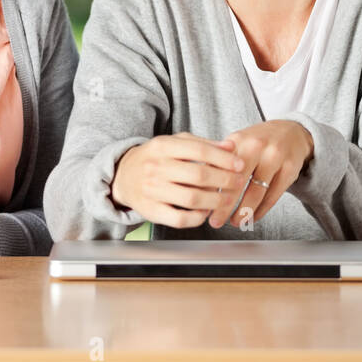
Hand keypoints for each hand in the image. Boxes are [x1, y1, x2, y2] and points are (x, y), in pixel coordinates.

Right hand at [111, 133, 244, 228]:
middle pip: (198, 175)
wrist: (122, 175)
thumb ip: (202, 143)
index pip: (199, 151)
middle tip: (238, 182)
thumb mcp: (174, 143)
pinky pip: (179, 219)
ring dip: (215, 200)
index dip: (223, 158)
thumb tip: (231, 146)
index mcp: (162, 146)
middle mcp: (155, 167)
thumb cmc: (155, 157)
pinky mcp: (150, 211)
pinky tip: (205, 211)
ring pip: (191, 198)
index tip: (239, 165)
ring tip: (228, 198)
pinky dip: (197, 217)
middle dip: (225, 179)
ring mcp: (152, 190)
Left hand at [212, 120, 313, 229]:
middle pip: (237, 182)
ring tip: (235, 222)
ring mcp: (275, 157)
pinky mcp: (290, 169)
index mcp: (238, 140)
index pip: (220, 169)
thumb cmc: (259, 141)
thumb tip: (200, 189)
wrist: (292, 131)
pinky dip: (261, 210)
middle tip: (215, 222)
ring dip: (244, 211)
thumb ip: (219, 162)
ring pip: (257, 192)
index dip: (210, 190)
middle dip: (225, 206)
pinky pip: (273, 196)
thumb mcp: (238, 143)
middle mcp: (257, 146)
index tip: (202, 207)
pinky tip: (252, 217)